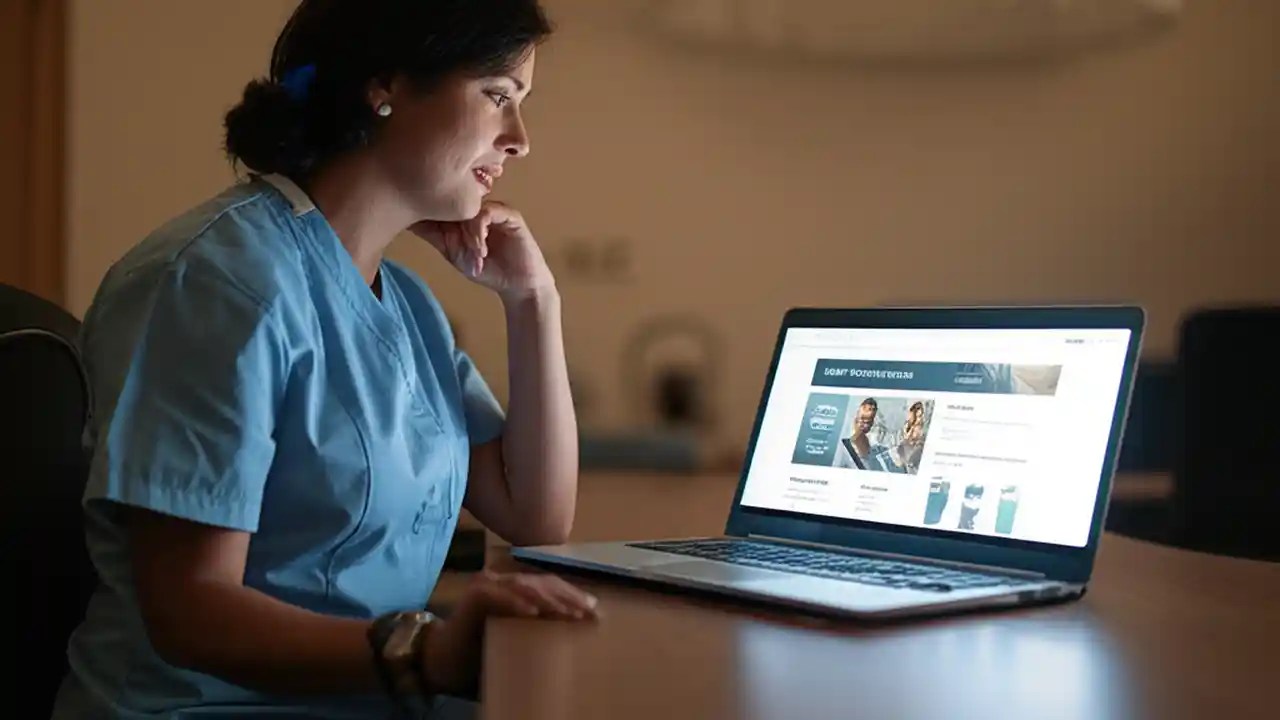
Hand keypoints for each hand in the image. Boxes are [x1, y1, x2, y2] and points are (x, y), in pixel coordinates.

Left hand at [411, 201, 555, 301]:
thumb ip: (434, 235)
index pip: (442, 201)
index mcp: (462, 211)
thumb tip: (407, 220)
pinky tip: (481, 249)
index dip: (429, 209)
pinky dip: (481, 231)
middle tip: (445, 241)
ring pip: (470, 207)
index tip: (415, 218)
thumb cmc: (486, 268)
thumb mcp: (453, 252)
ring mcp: (493, 208)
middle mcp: (477, 205)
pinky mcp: (510, 215)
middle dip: (447, 219)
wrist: (516, 284)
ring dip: (467, 232)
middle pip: (454, 199)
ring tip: (473, 253)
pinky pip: (490, 213)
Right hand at [418, 570, 597, 695]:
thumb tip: (579, 621)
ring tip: (568, 613)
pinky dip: (516, 602)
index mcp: (516, 588)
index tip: (594, 609)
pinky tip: (533, 612)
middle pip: (541, 583)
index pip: (549, 586)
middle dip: (567, 596)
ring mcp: (488, 584)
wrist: (444, 661)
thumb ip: (541, 624)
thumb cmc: (483, 651)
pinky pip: (499, 596)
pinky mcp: (474, 594)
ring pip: (524, 586)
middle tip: (588, 611)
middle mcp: (503, 580)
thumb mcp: (520, 636)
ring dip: (548, 599)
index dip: (572, 595)